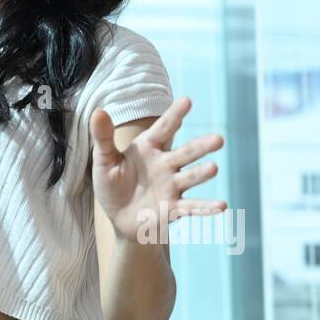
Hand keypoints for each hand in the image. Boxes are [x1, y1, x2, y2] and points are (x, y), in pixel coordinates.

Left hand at [90, 96, 226, 240]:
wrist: (119, 219)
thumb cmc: (112, 185)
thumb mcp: (104, 160)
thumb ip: (103, 137)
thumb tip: (98, 111)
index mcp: (149, 148)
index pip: (163, 129)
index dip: (175, 115)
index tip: (188, 100)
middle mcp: (165, 165)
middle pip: (185, 153)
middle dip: (201, 146)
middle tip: (218, 139)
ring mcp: (171, 186)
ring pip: (190, 178)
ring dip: (202, 174)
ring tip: (214, 168)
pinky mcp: (173, 208)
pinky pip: (191, 208)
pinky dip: (206, 207)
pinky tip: (221, 206)